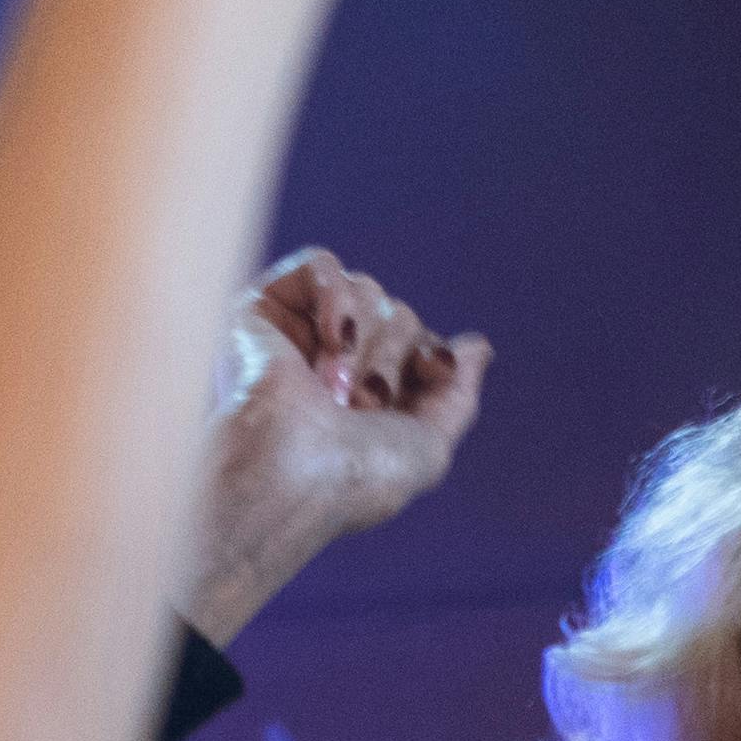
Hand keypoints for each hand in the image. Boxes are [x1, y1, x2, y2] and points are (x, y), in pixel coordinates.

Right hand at [185, 247, 492, 639]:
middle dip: (391, 359)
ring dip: (365, 342)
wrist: (288, 473)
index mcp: (368, 393)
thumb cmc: (354, 476)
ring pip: (366, 290)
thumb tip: (479, 345)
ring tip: (332, 391)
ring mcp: (296, 333)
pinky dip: (337, 297)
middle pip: (399, 313)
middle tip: (359, 407)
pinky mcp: (261, 308)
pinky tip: (331, 338)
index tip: (420, 387)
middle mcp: (333, 361)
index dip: (428, 359)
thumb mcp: (429, 447)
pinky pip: (321, 265)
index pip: (421, 342)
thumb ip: (458, 397)